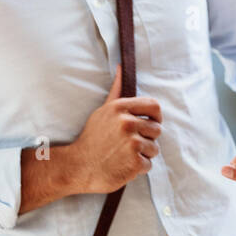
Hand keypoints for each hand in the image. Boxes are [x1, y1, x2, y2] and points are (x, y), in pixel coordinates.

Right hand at [69, 65, 161, 193]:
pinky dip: (139, 168)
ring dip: (143, 155)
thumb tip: (122, 67)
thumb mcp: (102, 111)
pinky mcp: (134, 163)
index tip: (151, 124)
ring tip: (125, 156)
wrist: (78, 167)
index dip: (156, 117)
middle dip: (147, 139)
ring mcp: (131, 143)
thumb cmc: (92, 139)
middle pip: (157, 129)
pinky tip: (124, 166)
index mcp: (120, 108)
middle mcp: (127, 123)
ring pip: (154, 148)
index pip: (154, 106)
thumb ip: (116, 91)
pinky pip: (148, 164)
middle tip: (129, 145)